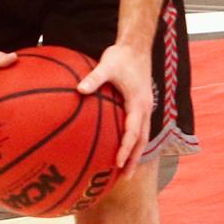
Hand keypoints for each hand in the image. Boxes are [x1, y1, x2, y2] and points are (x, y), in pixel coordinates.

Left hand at [78, 42, 152, 169]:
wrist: (137, 46)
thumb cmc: (121, 56)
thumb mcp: (106, 65)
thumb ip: (94, 78)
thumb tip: (79, 89)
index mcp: (138, 103)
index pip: (133, 132)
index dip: (126, 149)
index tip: (117, 163)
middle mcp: (145, 109)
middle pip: (142, 140)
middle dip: (134, 159)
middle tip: (124, 177)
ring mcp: (145, 108)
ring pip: (143, 136)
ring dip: (135, 153)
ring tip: (125, 170)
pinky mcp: (141, 105)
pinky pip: (139, 128)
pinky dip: (133, 141)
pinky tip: (123, 148)